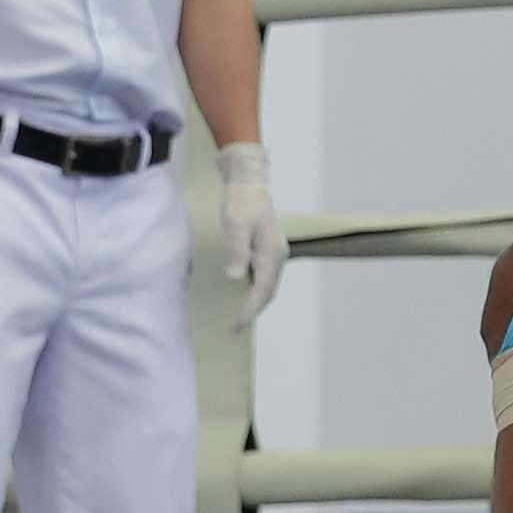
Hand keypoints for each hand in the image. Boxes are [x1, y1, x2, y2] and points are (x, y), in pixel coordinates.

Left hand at [218, 142, 284, 318]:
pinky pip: (264, 277)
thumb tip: (235, 278)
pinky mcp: (268, 250)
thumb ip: (237, 252)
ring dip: (255, 303)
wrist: (250, 184)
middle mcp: (278, 256)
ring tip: (238, 318)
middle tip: (234, 328)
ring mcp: (275, 253)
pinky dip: (255, 291)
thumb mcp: (236, 225)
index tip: (236, 325)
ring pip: (267, 286)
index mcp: (272, 253)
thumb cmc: (242, 203)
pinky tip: (243, 295)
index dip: (249, 310)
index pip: (262, 290)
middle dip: (252, 311)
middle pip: (268, 292)